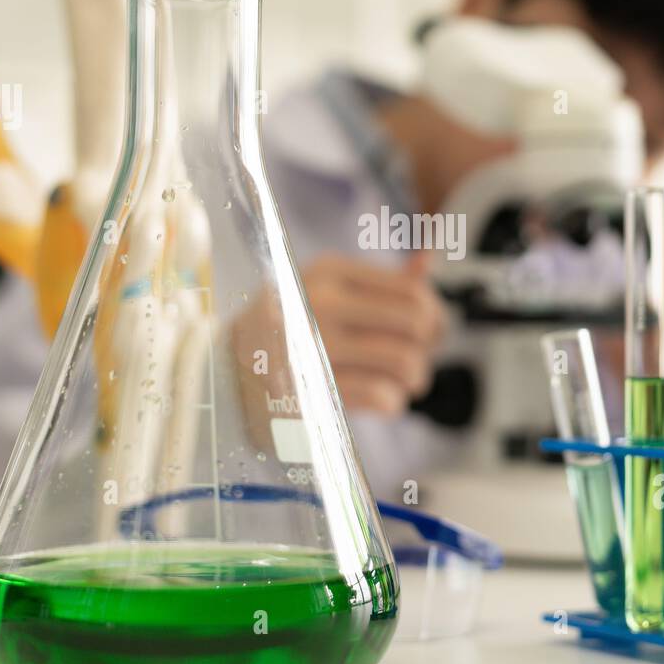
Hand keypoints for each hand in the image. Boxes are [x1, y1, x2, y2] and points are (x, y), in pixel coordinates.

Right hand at [302, 253, 445, 415]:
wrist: (228, 370)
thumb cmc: (291, 327)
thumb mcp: (328, 289)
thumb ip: (381, 280)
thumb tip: (428, 260)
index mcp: (330, 273)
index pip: (412, 291)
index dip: (435, 315)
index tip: (431, 331)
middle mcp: (322, 304)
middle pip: (416, 325)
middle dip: (428, 348)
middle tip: (417, 359)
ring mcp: (316, 349)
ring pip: (406, 363)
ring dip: (416, 379)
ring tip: (403, 383)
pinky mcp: (315, 391)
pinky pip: (384, 398)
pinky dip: (393, 402)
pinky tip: (381, 399)